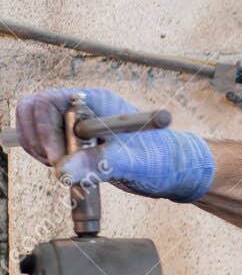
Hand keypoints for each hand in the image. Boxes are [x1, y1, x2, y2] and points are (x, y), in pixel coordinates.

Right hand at [12, 88, 214, 201]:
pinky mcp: (76, 141)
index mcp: (94, 102)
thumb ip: (98, 163)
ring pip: (35, 127)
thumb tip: (63, 172)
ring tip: (66, 169)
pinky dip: (47, 157)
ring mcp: (76, 125)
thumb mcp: (131, 162)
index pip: (46, 103)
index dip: (43, 130)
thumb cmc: (161, 160)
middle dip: (37, 139)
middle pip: (33, 111)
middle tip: (58, 164)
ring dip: (40, 150)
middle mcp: (81, 109)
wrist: (175, 170)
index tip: (57, 159)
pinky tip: (69, 170)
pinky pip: (46, 143)